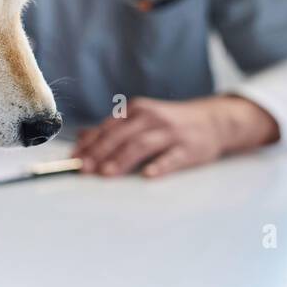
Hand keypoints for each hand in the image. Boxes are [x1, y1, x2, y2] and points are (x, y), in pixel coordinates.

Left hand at [72, 95, 278, 178]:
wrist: (212, 120)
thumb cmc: (168, 123)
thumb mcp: (140, 120)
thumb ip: (112, 130)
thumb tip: (81, 138)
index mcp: (136, 111)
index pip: (107, 128)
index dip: (89, 144)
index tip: (74, 159)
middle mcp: (151, 118)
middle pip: (121, 136)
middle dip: (99, 153)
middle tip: (84, 169)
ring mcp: (171, 132)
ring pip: (142, 145)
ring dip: (122, 159)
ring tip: (106, 173)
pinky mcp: (189, 147)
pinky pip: (172, 157)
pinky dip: (159, 165)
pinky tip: (148, 175)